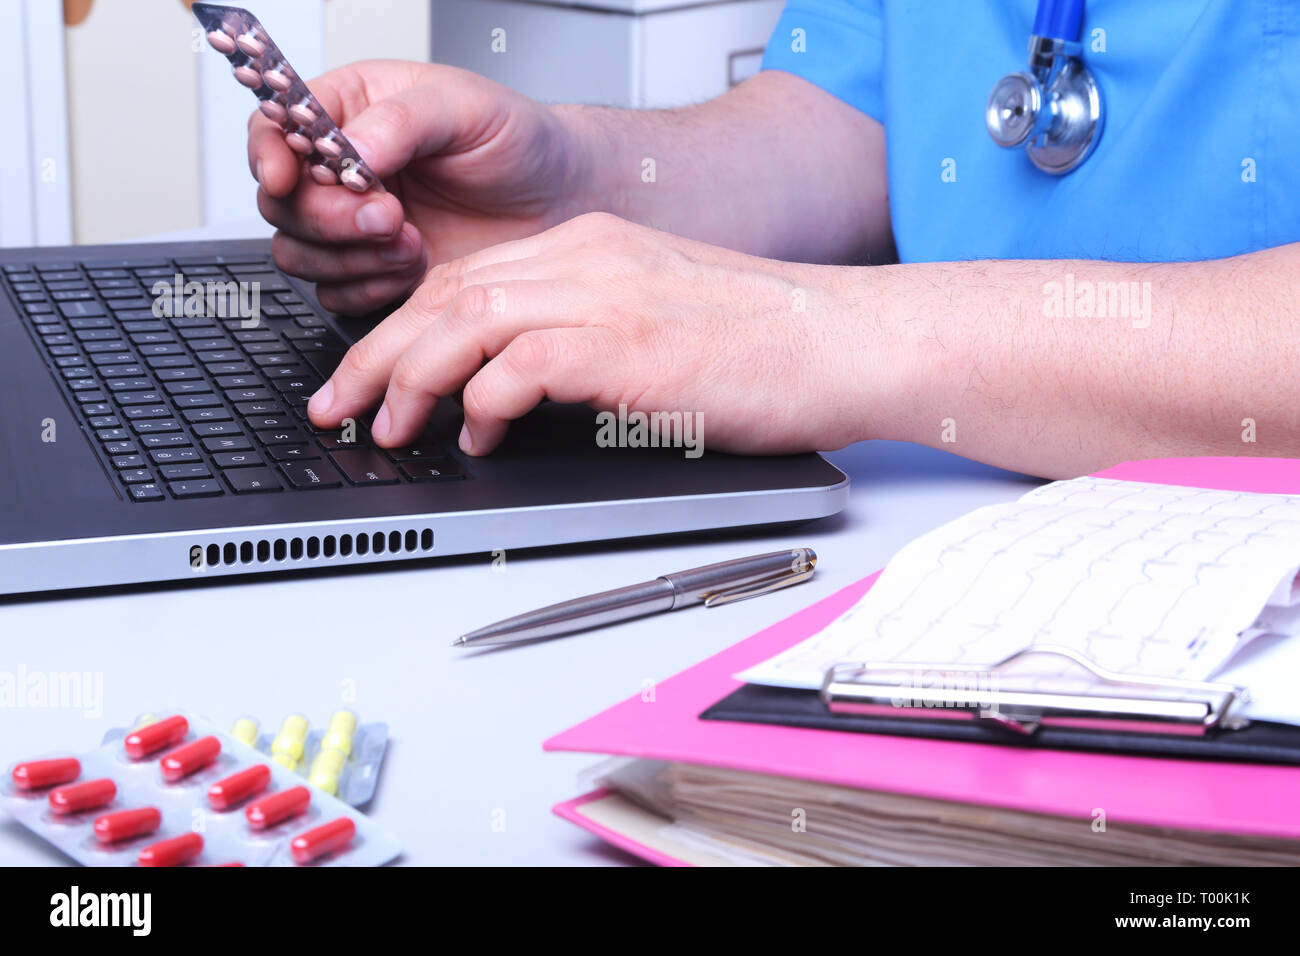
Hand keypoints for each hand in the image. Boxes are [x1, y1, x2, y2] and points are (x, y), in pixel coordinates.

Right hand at [248, 60, 588, 314]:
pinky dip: (369, 289)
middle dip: (332, 219)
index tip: (287, 177)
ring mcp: (354, 226)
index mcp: (350, 111)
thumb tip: (349, 148)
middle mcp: (341, 171)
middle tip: (392, 216)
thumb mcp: (464, 108)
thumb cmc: (517, 143)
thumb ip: (402, 120)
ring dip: (352, 258)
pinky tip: (414, 270)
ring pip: (299, 254)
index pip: (277, 128)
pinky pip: (335, 294)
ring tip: (413, 242)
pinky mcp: (373, 271)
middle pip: (281, 203)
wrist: (557, 203)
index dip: (270, 155)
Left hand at [306, 213, 883, 455]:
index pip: (464, 279)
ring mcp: (608, 296)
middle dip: (375, 355)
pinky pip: (522, 366)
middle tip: (338, 405)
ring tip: (383, 427)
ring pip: (464, 321)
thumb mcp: (657, 325)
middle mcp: (588, 259)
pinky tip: (477, 433)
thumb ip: (583, 342)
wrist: (848, 342)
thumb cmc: (767, 346)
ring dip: (409, 378)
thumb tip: (513, 393)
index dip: (400, 329)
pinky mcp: (629, 345)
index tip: (366, 376)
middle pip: (444, 295)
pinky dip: (483, 400)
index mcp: (591, 250)